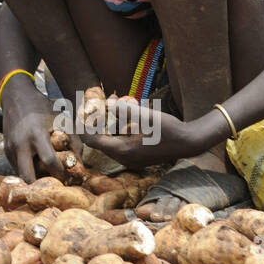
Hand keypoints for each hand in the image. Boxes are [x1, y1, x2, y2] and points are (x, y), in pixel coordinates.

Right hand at [0, 79, 68, 181]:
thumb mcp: (62, 119)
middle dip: (41, 186)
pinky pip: (16, 167)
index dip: (60, 174)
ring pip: (21, 175)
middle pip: (28, 177)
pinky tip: (37, 165)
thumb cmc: (42, 107)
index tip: (69, 178)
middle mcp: (21, 144)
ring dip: (34, 178)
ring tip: (47, 175)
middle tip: (54, 186)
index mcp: (37, 135)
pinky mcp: (5, 149)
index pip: (49, 162)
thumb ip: (74, 141)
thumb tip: (79, 163)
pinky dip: (27, 170)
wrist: (15, 96)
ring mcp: (10, 147)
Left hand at [83, 106, 208, 166]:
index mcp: (125, 151)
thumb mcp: (149, 116)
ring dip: (101, 131)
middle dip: (89, 129)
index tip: (74, 116)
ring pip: (108, 145)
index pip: (95, 141)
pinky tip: (114, 121)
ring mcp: (132, 159)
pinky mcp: (137, 156)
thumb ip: (128, 110)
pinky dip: (112, 134)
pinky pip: (118, 146)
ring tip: (95, 115)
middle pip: (99, 144)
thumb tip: (111, 104)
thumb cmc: (170, 129)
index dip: (83, 129)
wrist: (189, 143)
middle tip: (81, 114)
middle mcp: (126, 158)